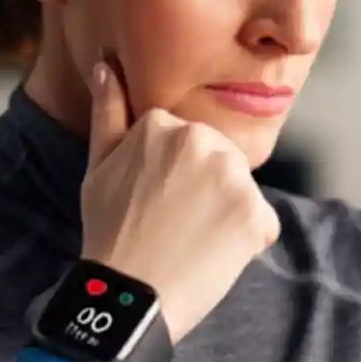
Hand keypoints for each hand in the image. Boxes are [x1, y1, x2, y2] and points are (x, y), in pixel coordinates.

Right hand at [78, 57, 280, 344]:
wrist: (127, 296)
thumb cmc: (109, 231)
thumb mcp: (99, 166)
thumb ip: (109, 112)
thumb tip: (107, 65)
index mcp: (165, 124)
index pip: (190, 144)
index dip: (174, 178)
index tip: (153, 203)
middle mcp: (203, 141)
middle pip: (222, 162)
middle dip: (205, 190)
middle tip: (171, 224)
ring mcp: (233, 178)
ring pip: (241, 192)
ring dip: (226, 215)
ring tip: (188, 240)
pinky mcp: (256, 214)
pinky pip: (261, 224)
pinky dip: (245, 243)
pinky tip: (210, 256)